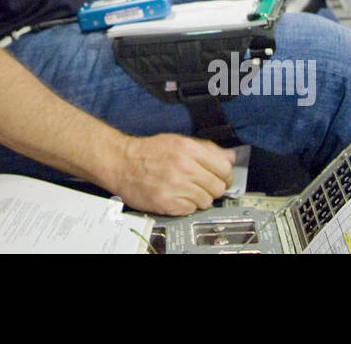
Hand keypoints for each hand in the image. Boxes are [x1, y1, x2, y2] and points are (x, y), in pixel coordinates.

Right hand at [112, 133, 234, 216]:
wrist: (121, 163)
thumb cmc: (148, 152)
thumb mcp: (178, 141)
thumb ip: (206, 149)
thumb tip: (230, 157)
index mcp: (188, 149)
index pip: (224, 168)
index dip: (225, 175)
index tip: (221, 178)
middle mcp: (184, 167)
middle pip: (218, 187)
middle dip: (212, 188)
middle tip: (202, 186)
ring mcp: (176, 186)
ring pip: (206, 201)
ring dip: (199, 198)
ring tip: (186, 190)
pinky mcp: (168, 202)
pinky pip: (191, 209)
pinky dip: (186, 205)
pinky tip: (176, 196)